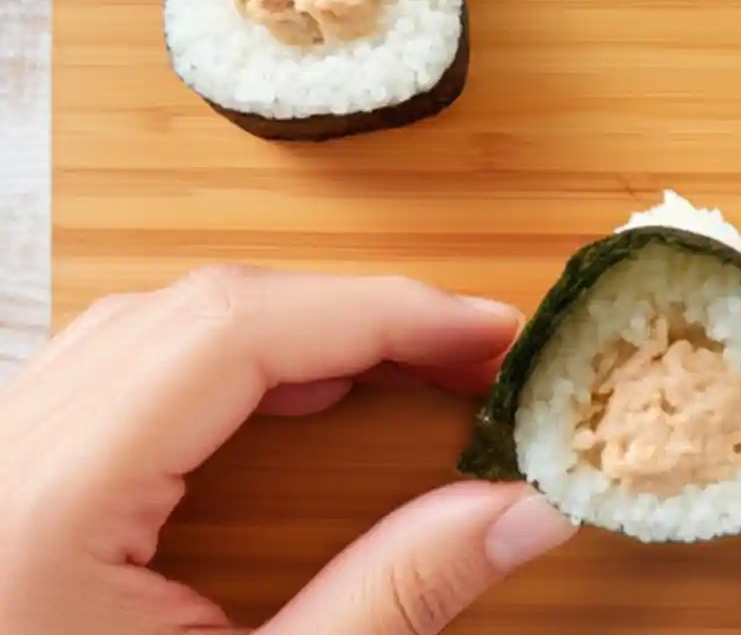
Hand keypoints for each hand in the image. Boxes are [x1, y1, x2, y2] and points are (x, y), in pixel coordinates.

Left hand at [0, 266, 577, 634]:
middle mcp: (9, 454)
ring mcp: (9, 453)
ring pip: (168, 322)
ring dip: (304, 327)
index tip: (483, 332)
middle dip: (357, 315)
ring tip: (411, 363)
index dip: (378, 314)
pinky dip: (243, 357)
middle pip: (206, 310)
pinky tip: (311, 388)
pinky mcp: (26, 470)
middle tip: (469, 353)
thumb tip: (522, 512)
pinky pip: (138, 362)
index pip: (232, 336)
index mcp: (50, 505)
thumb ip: (393, 597)